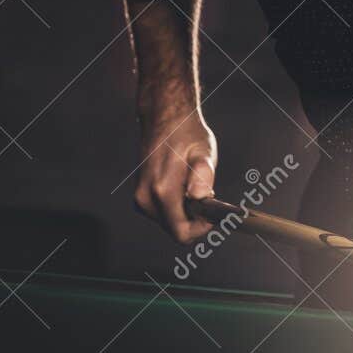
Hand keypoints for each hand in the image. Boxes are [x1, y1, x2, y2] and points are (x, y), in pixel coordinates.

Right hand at [133, 114, 217, 242]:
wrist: (165, 118)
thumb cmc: (186, 134)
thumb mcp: (204, 152)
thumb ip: (203, 176)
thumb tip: (201, 197)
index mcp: (162, 191)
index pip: (182, 234)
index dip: (201, 230)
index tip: (212, 215)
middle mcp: (146, 198)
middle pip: (175, 230)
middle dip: (194, 220)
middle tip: (206, 196)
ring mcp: (140, 197)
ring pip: (169, 223)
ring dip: (185, 212)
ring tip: (193, 186)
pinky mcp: (140, 195)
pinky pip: (162, 213)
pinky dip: (176, 206)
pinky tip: (183, 186)